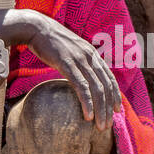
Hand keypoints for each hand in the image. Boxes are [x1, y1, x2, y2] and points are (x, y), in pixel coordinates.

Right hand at [22, 11, 121, 131]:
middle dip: (109, 107)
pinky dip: (87, 103)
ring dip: (101, 110)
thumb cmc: (49, 41)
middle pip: (106, 86)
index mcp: (92, 54)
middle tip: (108, 124)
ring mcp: (79, 60)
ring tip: (100, 125)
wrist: (36, 28)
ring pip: (97, 89)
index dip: (115, 95)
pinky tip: (88, 115)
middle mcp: (89, 56)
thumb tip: (79, 77)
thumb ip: (78, 62)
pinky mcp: (67, 64)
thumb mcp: (69, 50)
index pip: (109, 77)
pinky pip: (81, 86)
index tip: (117, 110)